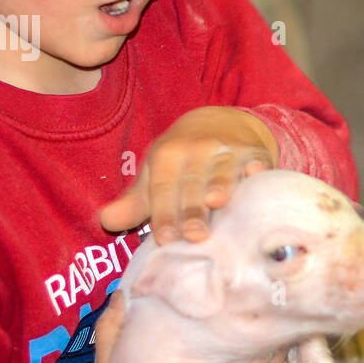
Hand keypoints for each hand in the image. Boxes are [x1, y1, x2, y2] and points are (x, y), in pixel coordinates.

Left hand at [99, 107, 280, 243]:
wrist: (222, 123)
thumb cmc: (184, 161)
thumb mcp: (157, 176)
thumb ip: (135, 203)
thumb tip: (105, 222)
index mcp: (168, 155)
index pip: (163, 188)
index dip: (163, 214)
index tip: (165, 239)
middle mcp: (197, 149)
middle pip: (193, 184)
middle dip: (193, 208)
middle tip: (194, 236)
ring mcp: (227, 149)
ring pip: (223, 171)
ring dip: (221, 184)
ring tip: (218, 202)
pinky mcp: (255, 152)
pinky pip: (257, 161)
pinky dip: (258, 168)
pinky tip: (257, 176)